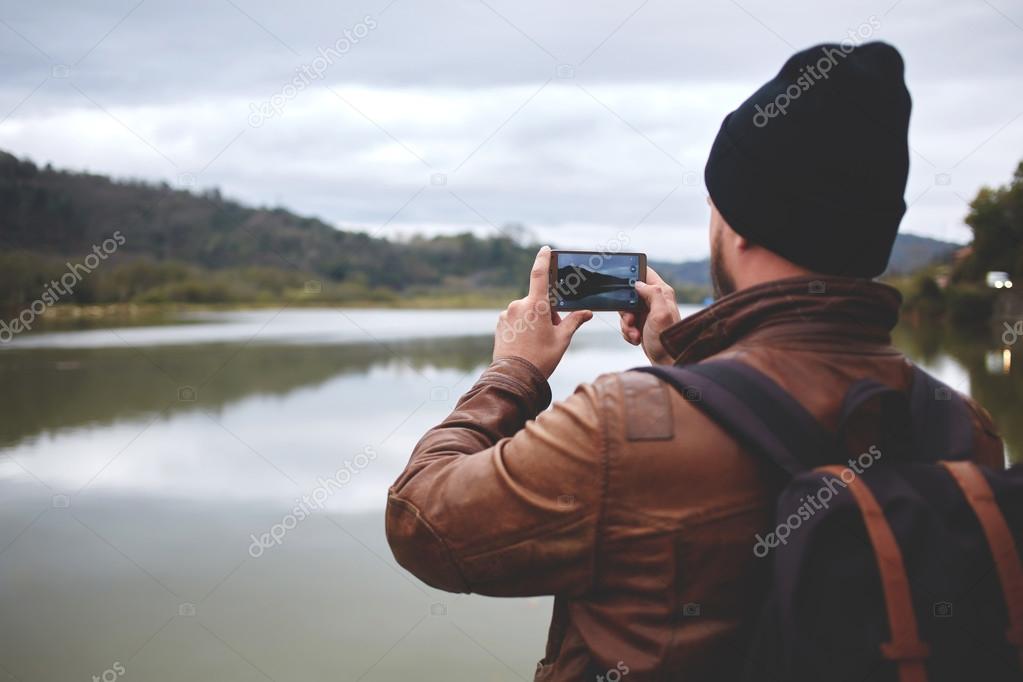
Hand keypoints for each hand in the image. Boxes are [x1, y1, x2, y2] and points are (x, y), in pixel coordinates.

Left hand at [493, 246, 592, 377]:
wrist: (515, 377)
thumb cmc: (541, 358)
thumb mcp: (562, 339)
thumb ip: (574, 321)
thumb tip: (587, 312)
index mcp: (536, 305)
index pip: (539, 274)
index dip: (543, 259)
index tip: (545, 249)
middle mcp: (519, 305)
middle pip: (537, 300)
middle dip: (547, 311)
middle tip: (551, 331)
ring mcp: (507, 314)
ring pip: (526, 311)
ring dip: (534, 319)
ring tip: (537, 342)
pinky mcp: (500, 323)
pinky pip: (515, 319)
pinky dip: (523, 325)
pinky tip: (526, 343)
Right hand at [619, 266, 680, 364]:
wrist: (666, 362)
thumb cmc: (666, 341)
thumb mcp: (660, 314)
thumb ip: (653, 294)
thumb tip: (638, 283)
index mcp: (662, 293)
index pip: (645, 272)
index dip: (632, 274)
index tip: (622, 284)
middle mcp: (655, 300)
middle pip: (629, 294)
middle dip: (625, 309)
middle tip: (631, 320)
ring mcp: (647, 312)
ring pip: (626, 311)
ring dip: (626, 324)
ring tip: (635, 334)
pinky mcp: (642, 324)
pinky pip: (627, 323)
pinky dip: (628, 332)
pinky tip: (636, 339)